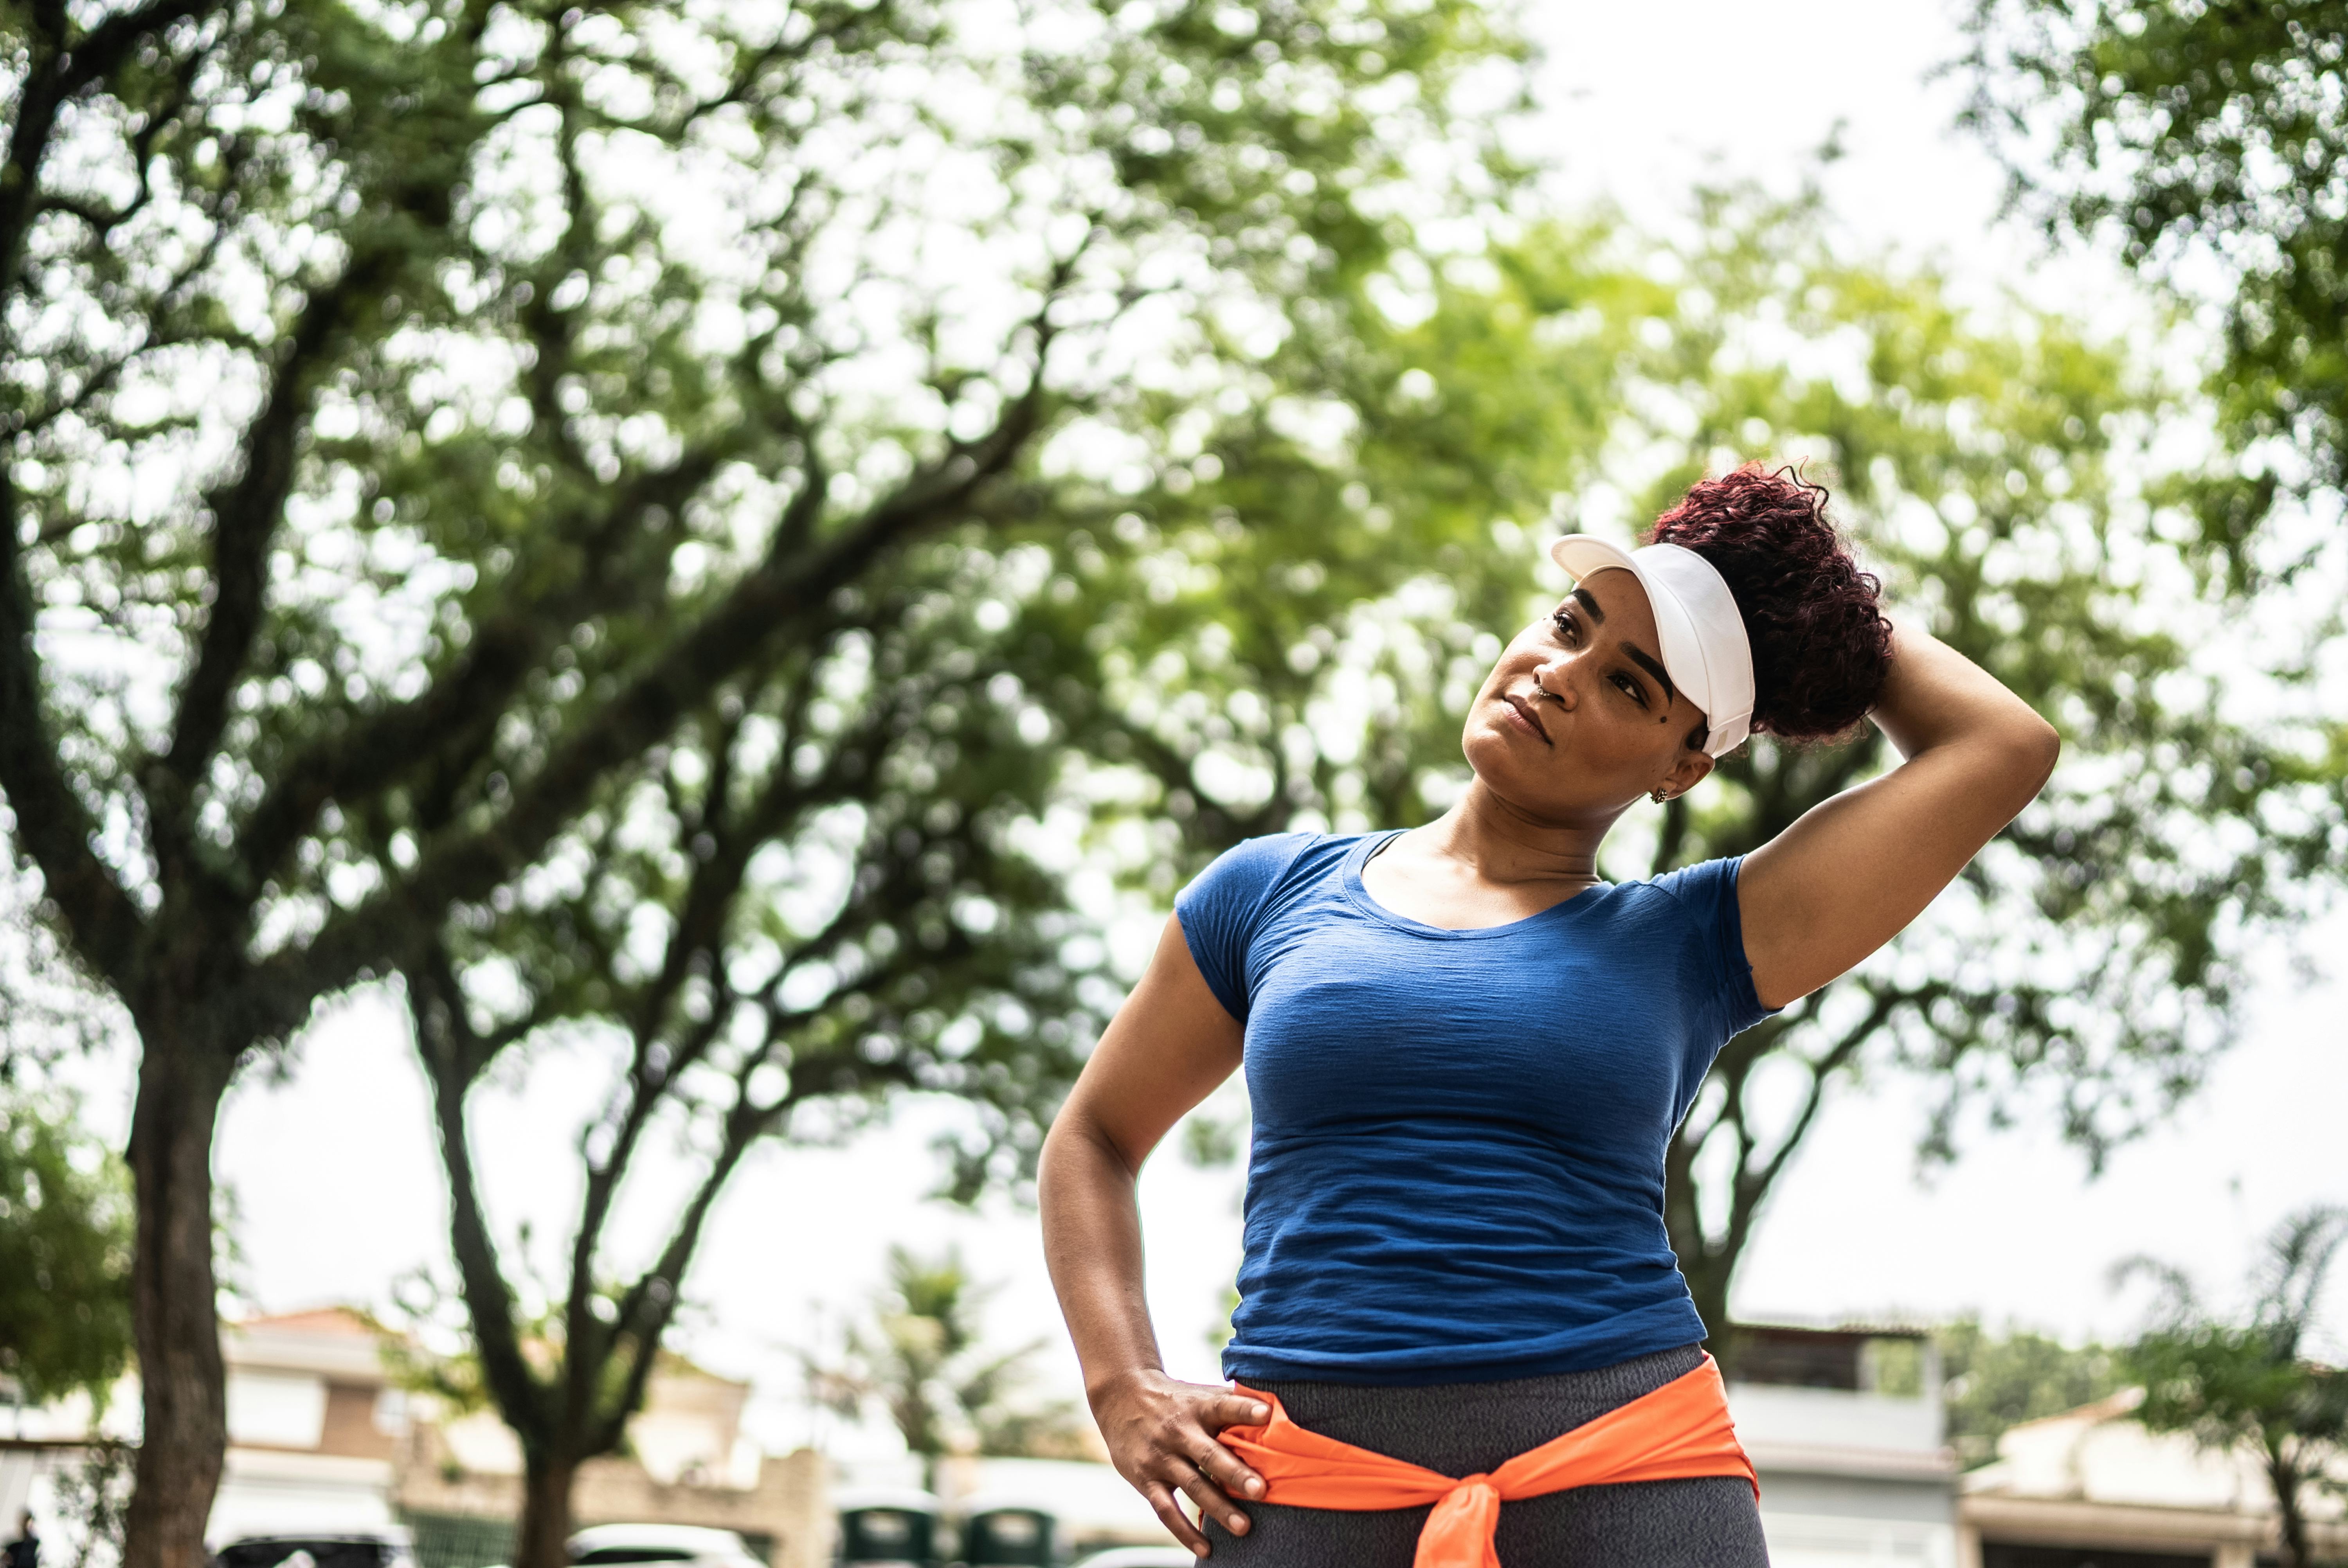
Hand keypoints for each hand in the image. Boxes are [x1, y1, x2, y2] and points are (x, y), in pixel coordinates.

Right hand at [1090, 1367, 1269, 1556]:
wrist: (1120, 1396)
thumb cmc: (1175, 1399)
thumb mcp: (1199, 1394)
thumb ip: (1232, 1402)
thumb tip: (1278, 1407)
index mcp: (1197, 1406)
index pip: (1223, 1405)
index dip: (1244, 1409)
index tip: (1267, 1414)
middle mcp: (1178, 1431)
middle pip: (1209, 1454)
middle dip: (1235, 1473)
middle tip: (1261, 1491)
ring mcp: (1160, 1456)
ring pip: (1191, 1485)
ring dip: (1218, 1507)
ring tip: (1244, 1528)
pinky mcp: (1145, 1478)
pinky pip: (1166, 1509)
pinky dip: (1184, 1531)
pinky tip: (1206, 1548)